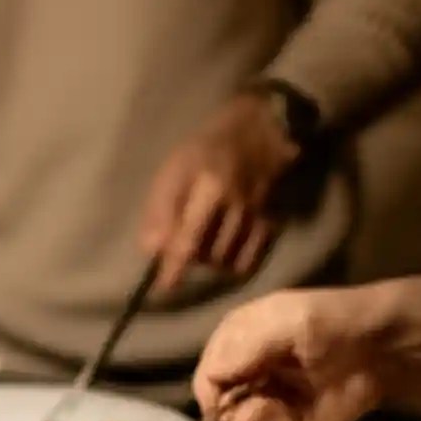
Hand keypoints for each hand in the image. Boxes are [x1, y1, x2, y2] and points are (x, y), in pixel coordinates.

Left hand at [140, 94, 299, 290]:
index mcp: (209, 189)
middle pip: (205, 255)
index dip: (174, 268)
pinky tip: (223, 251)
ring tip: (202, 242)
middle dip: (189, 257)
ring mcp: (255, 217)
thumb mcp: (173, 170)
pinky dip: (231, 264)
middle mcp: (235, 206)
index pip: (188, 239)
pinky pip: (247, 261)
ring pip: (225, 260)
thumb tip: (151, 250)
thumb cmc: (204, 151)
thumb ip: (160, 209)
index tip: (163, 287)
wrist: (256, 133)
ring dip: (208, 261)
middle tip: (181, 242)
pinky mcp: (269, 223)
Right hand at [193, 285, 403, 420]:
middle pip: (215, 401)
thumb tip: (208, 389)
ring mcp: (267, 397)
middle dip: (224, 408)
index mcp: (236, 340)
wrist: (382, 345)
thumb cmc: (328, 322)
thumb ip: (240, 350)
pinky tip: (281, 411)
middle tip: (245, 403)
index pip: (207, 373)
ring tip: (267, 406)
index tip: (218, 403)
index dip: (208, 391)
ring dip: (245, 417)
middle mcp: (246, 371)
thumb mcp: (280, 321)